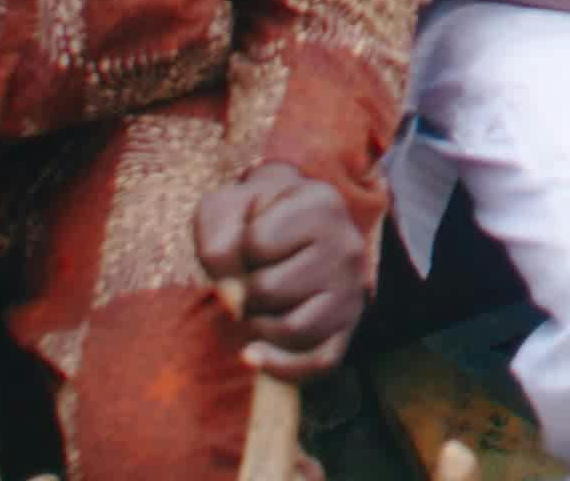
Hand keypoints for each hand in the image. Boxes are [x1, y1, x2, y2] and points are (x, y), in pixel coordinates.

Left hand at [192, 161, 373, 382]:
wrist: (282, 232)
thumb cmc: (249, 219)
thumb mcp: (225, 207)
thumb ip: (217, 236)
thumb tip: (235, 297)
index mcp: (320, 204)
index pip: (257, 244)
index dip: (238, 249)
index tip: (248, 240)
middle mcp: (347, 246)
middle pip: (269, 291)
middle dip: (244, 292)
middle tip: (252, 279)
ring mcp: (353, 290)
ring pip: (292, 330)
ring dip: (258, 325)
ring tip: (261, 306)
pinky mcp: (348, 329)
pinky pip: (317, 363)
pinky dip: (279, 365)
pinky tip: (255, 353)